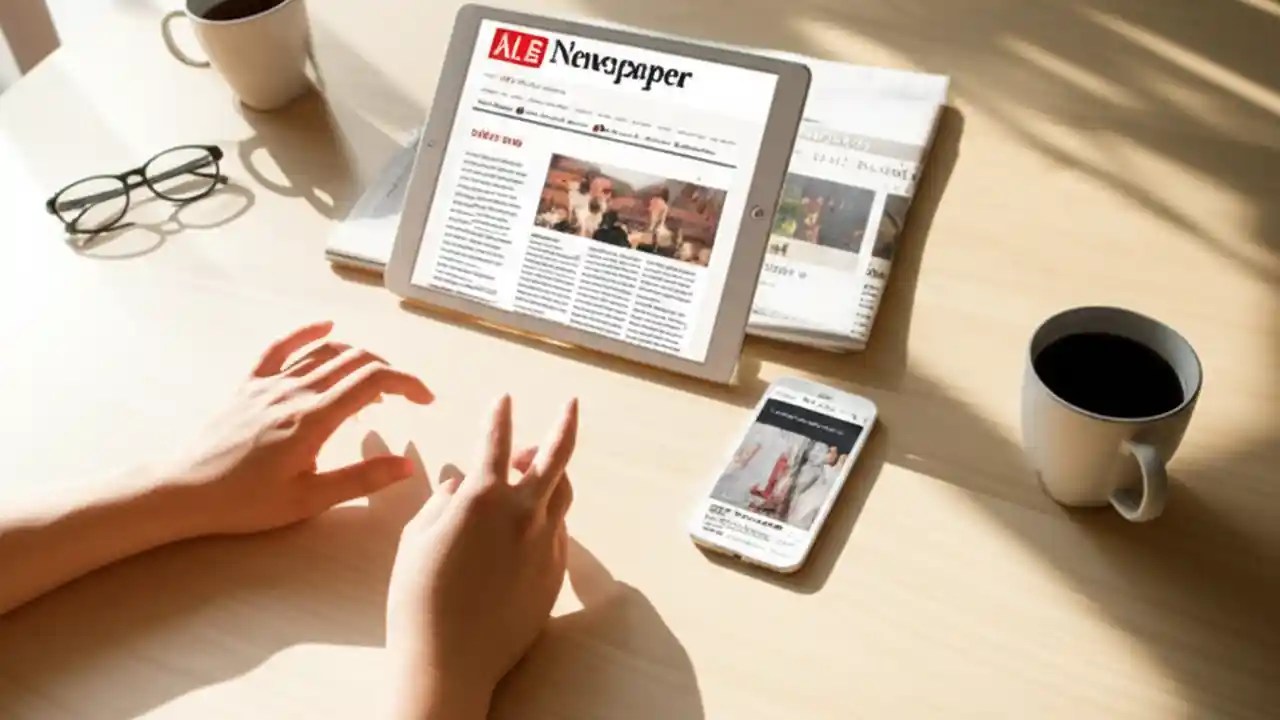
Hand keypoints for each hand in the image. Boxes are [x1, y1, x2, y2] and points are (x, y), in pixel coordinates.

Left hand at [163, 321, 433, 535]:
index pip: (373, 382)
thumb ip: (361, 479)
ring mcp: (269, 383)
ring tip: (374, 384)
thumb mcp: (309, 500)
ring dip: (358, 359)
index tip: (425, 400)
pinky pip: (281, 347)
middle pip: (355, 361)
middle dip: (390, 372)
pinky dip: (307, 333)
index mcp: (314, 419)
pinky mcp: (248, 384)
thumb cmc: (246, 503)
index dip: (408, 383)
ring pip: (325, 352)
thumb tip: (406, 465)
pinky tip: (326, 327)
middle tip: (404, 398)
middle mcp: (295, 391)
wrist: (184, 492)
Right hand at [386, 395, 576, 719]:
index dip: (498, 414)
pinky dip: (543, 516)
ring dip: (552, 474)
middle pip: (556, 456)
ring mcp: (544, 544)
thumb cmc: (419, 599)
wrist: (449, 661)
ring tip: (532, 470)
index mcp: (483, 499)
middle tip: (571, 404)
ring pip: (561, 493)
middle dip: (564, 423)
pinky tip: (523, 524)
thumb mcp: (416, 540)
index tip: (503, 398)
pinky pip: (556, 531)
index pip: (495, 440)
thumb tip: (459, 484)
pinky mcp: (554, 572)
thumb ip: (442, 503)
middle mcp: (522, 515)